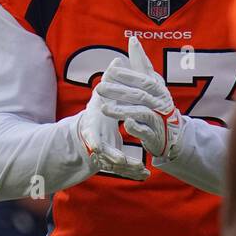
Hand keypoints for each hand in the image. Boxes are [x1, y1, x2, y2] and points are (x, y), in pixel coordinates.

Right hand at [77, 62, 148, 180]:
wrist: (90, 131)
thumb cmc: (98, 111)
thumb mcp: (102, 95)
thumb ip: (109, 80)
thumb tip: (117, 59)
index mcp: (92, 128)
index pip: (91, 137)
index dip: (94, 142)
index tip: (98, 146)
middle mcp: (97, 144)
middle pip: (103, 155)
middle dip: (112, 157)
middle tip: (124, 160)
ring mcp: (105, 154)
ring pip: (115, 165)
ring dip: (127, 168)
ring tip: (140, 169)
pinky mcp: (114, 162)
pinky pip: (124, 170)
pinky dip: (134, 174)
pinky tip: (145, 175)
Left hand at [97, 36, 181, 159]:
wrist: (173, 132)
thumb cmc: (157, 104)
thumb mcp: (152, 83)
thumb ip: (141, 63)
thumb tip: (132, 40)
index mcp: (158, 89)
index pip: (143, 79)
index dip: (128, 75)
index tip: (111, 71)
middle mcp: (159, 103)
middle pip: (139, 95)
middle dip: (119, 91)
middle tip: (99, 88)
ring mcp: (158, 119)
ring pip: (140, 113)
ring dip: (122, 110)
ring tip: (104, 109)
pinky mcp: (154, 135)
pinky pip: (145, 131)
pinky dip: (135, 128)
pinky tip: (125, 124)